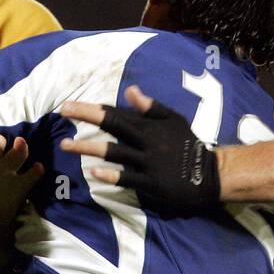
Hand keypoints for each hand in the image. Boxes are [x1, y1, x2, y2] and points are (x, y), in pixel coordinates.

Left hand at [58, 85, 219, 210]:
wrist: (211, 173)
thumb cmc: (188, 145)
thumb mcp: (173, 120)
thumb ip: (151, 107)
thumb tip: (130, 90)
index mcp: (148, 126)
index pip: (115, 113)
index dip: (91, 108)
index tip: (68, 106)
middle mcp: (145, 141)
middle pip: (112, 125)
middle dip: (86, 118)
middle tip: (62, 112)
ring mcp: (147, 162)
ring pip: (114, 152)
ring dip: (89, 147)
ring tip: (66, 145)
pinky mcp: (151, 183)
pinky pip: (128, 178)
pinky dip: (111, 175)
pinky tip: (93, 173)